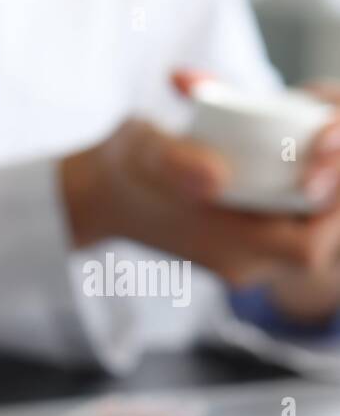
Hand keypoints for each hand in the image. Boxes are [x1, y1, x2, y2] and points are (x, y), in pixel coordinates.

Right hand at [60, 71, 339, 287]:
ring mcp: (241, 260)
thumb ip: (174, 162)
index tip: (324, 159)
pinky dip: (300, 201)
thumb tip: (215, 179)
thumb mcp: (144, 151)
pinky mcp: (239, 249)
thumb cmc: (124, 168)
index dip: (333, 207)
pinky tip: (291, 167)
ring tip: (311, 155)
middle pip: (319, 241)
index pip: (312, 245)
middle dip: (332, 196)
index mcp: (226, 247)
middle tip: (324, 151)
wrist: (98, 197)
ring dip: (320, 198)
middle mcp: (241, 264)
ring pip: (309, 236)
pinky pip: (291, 231)